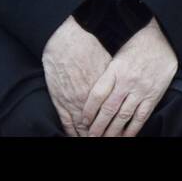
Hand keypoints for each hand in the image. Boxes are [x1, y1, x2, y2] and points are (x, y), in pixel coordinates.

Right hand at [42, 16, 111, 136]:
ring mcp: (72, 101)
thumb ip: (114, 80)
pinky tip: (75, 136)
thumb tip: (123, 88)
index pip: (111, 115)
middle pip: (97, 125)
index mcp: (103, 89)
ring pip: (81, 127)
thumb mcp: (108, 62)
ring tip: (92, 140)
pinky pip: (66, 122)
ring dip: (86, 135)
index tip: (120, 133)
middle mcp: (88, 99)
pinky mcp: (59, 100)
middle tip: (108, 139)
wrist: (66, 40)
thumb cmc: (88, 47)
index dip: (116, 127)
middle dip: (103, 134)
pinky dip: (70, 131)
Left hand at [81, 19, 177, 137]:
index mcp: (116, 69)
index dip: (89, 110)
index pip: (98, 93)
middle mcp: (128, 80)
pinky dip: (133, 129)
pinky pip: (141, 116)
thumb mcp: (117, 56)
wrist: (163, 40)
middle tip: (90, 136)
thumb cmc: (136, 47)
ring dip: (113, 131)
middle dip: (98, 126)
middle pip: (109, 109)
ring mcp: (142, 89)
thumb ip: (107, 76)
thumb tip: (93, 98)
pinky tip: (125, 136)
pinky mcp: (154, 95)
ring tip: (105, 139)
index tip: (83, 120)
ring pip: (124, 116)